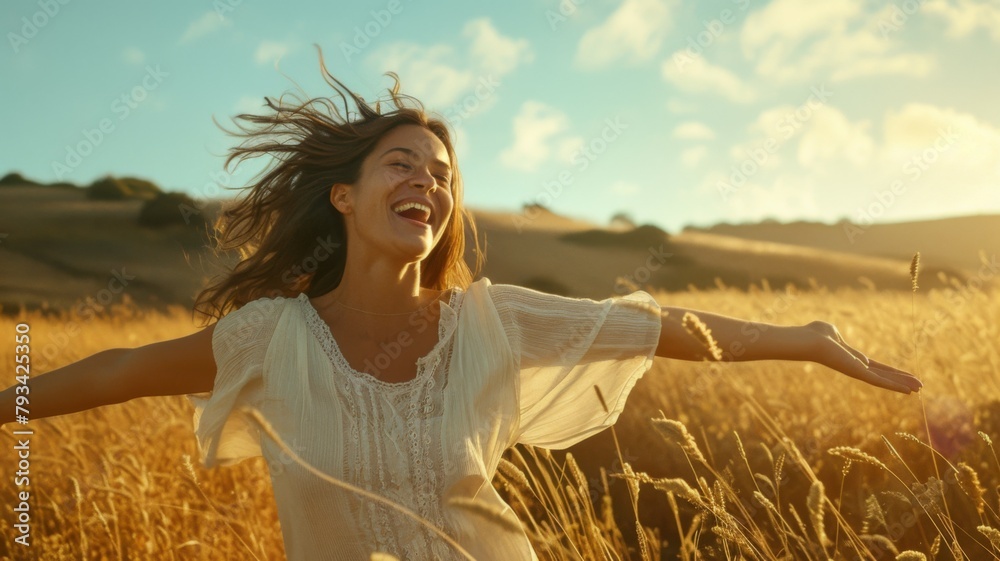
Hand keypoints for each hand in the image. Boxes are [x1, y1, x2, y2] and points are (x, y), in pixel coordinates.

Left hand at [803, 321, 922, 393]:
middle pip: (884, 375)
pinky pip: (880, 381)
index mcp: (852, 357)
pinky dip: (894, 386)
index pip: (877, 366)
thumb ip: (836, 336)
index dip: (891, 371)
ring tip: (920, 389)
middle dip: (901, 380)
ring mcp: (858, 371)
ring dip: (903, 384)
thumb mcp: (830, 332)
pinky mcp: (857, 373)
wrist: (808, 340)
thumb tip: (835, 336)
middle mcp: (856, 367)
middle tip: (919, 386)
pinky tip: (908, 391)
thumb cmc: (815, 334)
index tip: (904, 375)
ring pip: (885, 380)